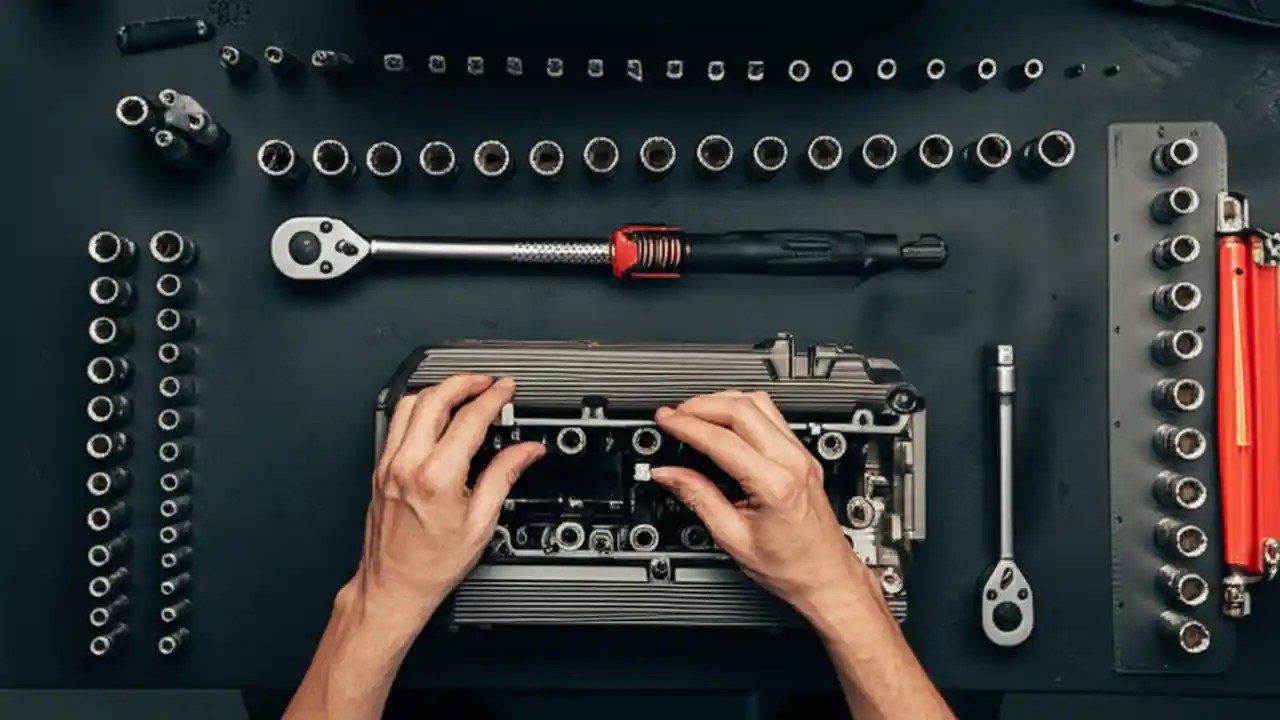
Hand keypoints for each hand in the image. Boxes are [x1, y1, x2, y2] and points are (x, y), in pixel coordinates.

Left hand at [346, 374, 544, 628]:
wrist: (394, 586)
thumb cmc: (432, 565)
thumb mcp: (481, 522)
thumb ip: (504, 476)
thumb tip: (526, 451)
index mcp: (436, 477)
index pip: (469, 419)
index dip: (493, 397)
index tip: (506, 388)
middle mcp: (407, 465)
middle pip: (435, 399)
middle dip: (465, 382)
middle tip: (486, 382)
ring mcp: (389, 465)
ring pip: (411, 404)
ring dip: (439, 390)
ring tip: (462, 391)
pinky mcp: (379, 469)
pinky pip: (397, 423)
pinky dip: (419, 408)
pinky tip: (435, 414)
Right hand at [652, 391, 883, 620]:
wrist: (827, 577)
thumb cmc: (791, 567)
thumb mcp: (733, 537)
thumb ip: (698, 498)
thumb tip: (669, 474)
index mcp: (776, 484)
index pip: (723, 440)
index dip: (688, 425)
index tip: (666, 420)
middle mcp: (793, 462)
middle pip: (742, 409)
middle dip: (702, 405)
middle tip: (675, 414)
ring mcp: (802, 455)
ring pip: (759, 404)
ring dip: (722, 402)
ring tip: (695, 413)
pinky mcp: (803, 456)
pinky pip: (771, 416)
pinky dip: (741, 411)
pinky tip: (723, 421)